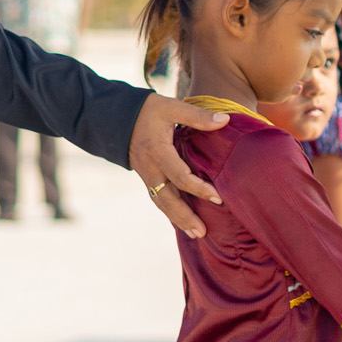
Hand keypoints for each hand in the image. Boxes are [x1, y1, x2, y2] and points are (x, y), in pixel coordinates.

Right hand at [131, 94, 228, 238]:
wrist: (116, 117)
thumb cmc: (147, 110)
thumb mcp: (171, 107)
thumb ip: (197, 116)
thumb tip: (225, 121)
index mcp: (158, 151)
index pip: (179, 176)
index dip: (198, 188)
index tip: (218, 198)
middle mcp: (150, 168)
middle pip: (167, 199)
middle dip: (185, 216)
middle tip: (203, 232)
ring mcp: (146, 176)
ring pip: (161, 202)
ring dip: (178, 220)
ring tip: (197, 235)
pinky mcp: (146, 178)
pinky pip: (158, 199)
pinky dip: (170, 212)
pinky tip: (183, 223)